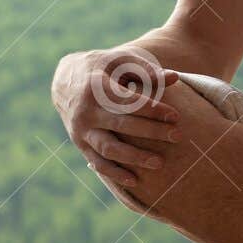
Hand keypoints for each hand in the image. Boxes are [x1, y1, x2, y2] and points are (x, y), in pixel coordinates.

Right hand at [52, 48, 180, 192]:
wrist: (65, 80)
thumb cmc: (102, 67)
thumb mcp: (120, 61)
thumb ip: (146, 70)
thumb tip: (174, 77)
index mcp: (96, 86)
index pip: (129, 101)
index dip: (153, 110)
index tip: (176, 116)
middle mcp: (86, 110)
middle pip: (122, 125)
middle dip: (152, 132)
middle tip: (178, 136)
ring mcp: (81, 129)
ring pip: (109, 148)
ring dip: (134, 157)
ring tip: (160, 163)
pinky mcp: (80, 143)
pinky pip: (97, 162)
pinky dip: (115, 173)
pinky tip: (135, 181)